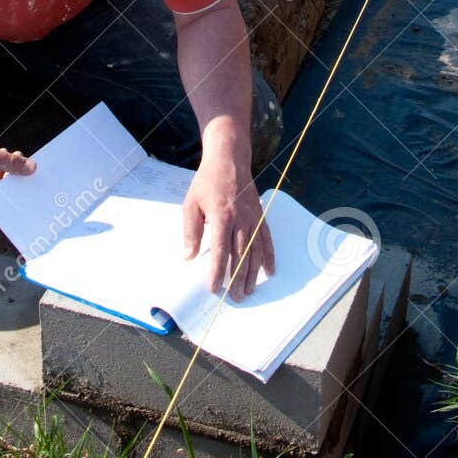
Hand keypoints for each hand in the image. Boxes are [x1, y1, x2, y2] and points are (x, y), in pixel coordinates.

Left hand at [182, 148, 274, 299]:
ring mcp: (253, 217)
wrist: (229, 159)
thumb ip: (191, 231)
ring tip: (249, 291)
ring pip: (256, 250)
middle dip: (237, 278)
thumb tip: (189, 257)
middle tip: (235, 298)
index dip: (218, 272)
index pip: (221, 250)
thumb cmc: (207, 182)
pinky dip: (269, 256)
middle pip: (241, 254)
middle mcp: (240, 219)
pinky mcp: (260, 215)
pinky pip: (267, 239)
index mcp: (221, 216)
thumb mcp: (191, 204)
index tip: (214, 289)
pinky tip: (268, 272)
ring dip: (253, 273)